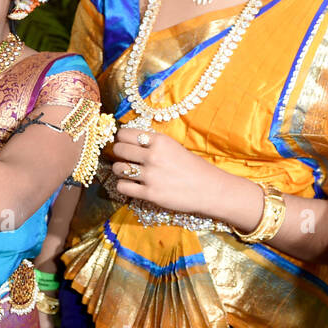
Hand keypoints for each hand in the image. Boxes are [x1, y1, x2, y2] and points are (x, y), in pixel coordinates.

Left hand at [106, 127, 243, 218]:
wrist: (210, 189)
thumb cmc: (193, 168)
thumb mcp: (173, 147)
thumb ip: (153, 144)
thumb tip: (128, 141)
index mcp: (160, 141)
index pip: (125, 134)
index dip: (121, 138)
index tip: (123, 142)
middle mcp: (153, 156)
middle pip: (118, 149)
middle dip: (118, 153)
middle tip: (124, 157)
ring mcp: (150, 175)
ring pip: (117, 168)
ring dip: (120, 170)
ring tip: (128, 172)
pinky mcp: (149, 193)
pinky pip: (122, 186)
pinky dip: (123, 185)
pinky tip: (132, 185)